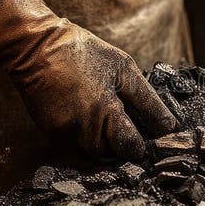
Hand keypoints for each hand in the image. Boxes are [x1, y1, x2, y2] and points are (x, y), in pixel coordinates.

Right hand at [0, 0, 176, 158]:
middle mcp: (83, 129)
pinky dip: (87, 143)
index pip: (131, 147)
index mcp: (104, 111)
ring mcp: (65, 135)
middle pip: (113, 156)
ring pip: (94, 157)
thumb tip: (168, 125)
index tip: (147, 135)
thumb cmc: (84, 54)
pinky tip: (91, 122)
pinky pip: (76, 151)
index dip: (142, 144)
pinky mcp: (51, 135)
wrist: (36, 48)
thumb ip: (148, 101)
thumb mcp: (123, 69)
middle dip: (124, 147)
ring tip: (109, 123)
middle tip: (129, 127)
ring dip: (106, 147)